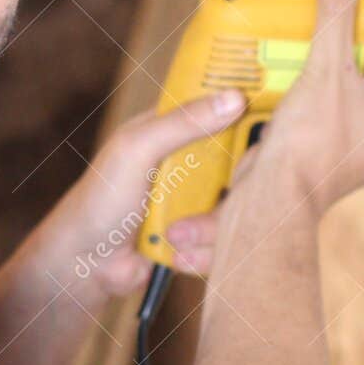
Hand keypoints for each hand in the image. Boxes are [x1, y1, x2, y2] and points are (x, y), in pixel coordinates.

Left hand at [32, 88, 249, 296]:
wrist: (87, 266)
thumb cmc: (100, 200)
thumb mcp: (137, 150)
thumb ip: (182, 124)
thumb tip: (234, 98)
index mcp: (175, 127)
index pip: (226, 107)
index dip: (252, 112)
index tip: (275, 123)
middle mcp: (194, 158)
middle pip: (246, 160)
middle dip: (235, 186)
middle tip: (219, 197)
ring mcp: (201, 196)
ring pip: (241, 203)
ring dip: (210, 227)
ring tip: (176, 235)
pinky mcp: (205, 232)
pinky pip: (229, 237)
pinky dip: (207, 250)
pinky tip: (178, 253)